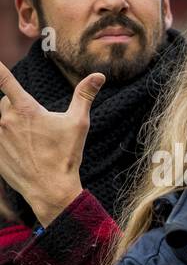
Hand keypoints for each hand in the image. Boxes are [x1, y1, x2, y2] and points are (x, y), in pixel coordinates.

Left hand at [0, 60, 103, 225]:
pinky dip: (6, 140)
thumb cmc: (66, 156)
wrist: (50, 189)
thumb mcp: (79, 124)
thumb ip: (84, 96)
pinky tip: (22, 153)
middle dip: (17, 108)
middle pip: (5, 102)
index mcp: (26, 109)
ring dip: (11, 124)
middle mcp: (6, 119)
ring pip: (0, 119)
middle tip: (37, 126)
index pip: (3, 78)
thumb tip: (99, 76)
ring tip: (30, 141)